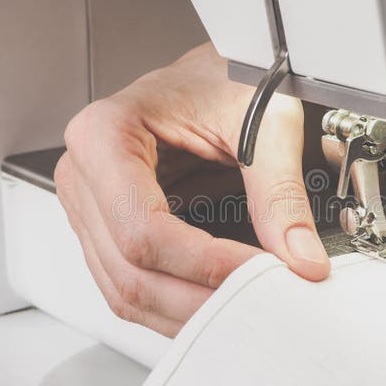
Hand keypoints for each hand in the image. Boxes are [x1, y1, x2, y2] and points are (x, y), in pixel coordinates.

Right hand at [55, 43, 330, 336]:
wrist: (214, 71)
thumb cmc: (225, 76)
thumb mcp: (263, 120)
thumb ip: (279, 191)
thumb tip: (300, 257)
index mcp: (104, 134)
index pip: (142, 228)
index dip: (202, 264)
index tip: (258, 274)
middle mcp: (85, 174)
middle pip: (129, 270)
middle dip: (199, 299)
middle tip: (259, 304)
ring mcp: (91, 206)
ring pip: (125, 290)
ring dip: (187, 314)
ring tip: (243, 311)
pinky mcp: (109, 228)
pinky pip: (131, 284)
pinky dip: (175, 305)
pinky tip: (216, 304)